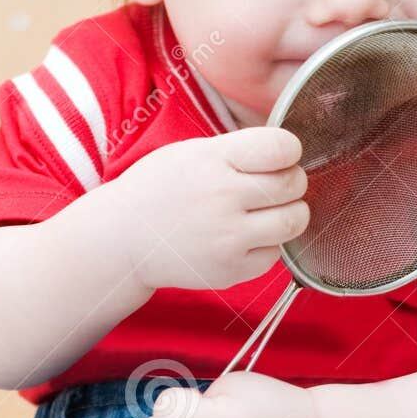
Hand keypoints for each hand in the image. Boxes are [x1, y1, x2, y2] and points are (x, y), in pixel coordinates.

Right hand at [113, 128, 308, 293]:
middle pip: (294, 184)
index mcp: (214, 159)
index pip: (281, 147)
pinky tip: (245, 237)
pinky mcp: (231, 270)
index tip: (281, 157)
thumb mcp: (192, 152)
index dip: (289, 151)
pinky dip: (267, 245)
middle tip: (275, 186)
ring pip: (293, 221)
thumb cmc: (159, 189)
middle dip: (292, 182)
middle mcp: (223, 196)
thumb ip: (239, 151)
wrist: (122, 238)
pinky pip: (274, 254)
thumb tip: (288, 154)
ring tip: (268, 212)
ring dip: (289, 213)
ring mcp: (228, 237)